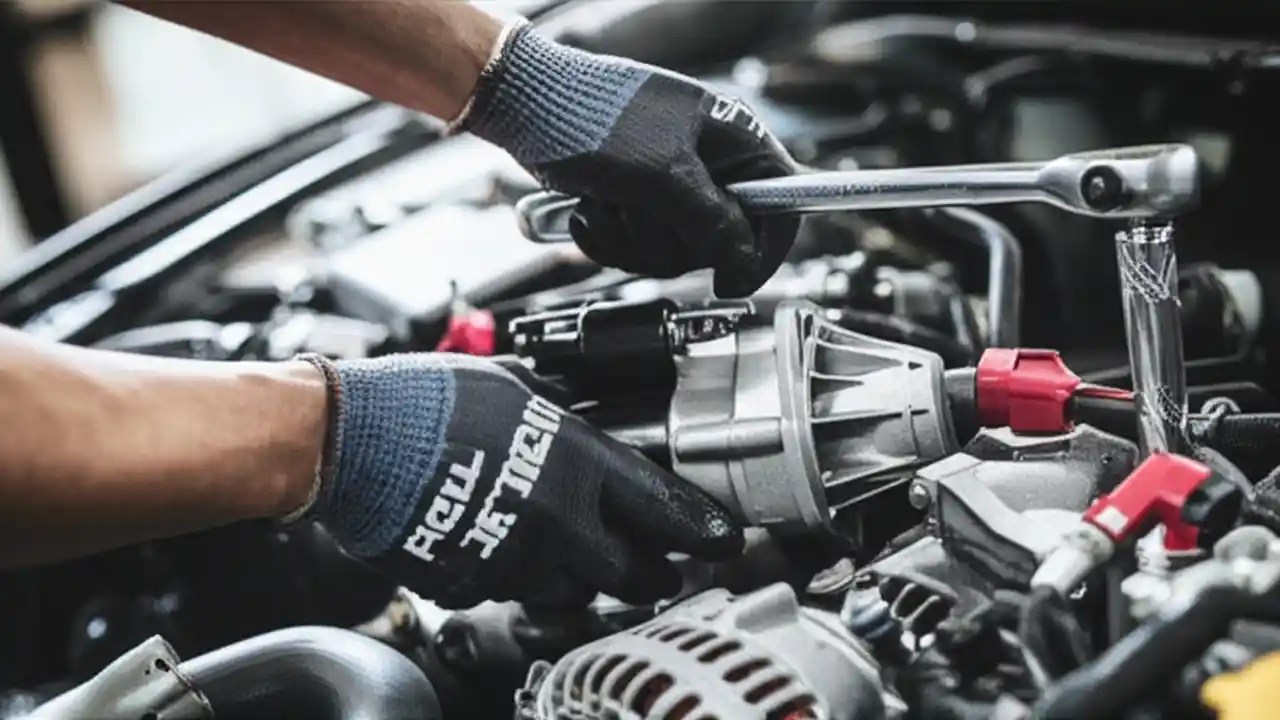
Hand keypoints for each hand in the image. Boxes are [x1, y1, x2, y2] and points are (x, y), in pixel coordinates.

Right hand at [301, 353, 742, 608]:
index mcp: (574, 462)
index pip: (660, 507)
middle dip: (653, 573)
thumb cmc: (426, 401)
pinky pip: (513, 590)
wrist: (353, 440)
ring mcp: (513, 558)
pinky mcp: (472, 583)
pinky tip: (503, 544)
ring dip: (580, 574)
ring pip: (572, 589)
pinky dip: (519, 575)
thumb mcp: (511, 382)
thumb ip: (554, 403)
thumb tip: (569, 397)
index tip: (722, 539)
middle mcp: (555, 519)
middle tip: (658, 567)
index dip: (700, 528)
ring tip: (566, 547)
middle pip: (631, 572)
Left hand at [458, 22, 798, 297]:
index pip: (780, 205)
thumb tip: (742, 259)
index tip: (733, 280)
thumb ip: (711, 220)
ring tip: (607, 200)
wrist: (525, 105)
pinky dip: (607, 236)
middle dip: (668, 238)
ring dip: (630, 237)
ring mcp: (668, 184)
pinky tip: (590, 207)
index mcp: (732, 141)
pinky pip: (635, 247)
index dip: (762, 250)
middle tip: (641, 209)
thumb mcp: (662, 174)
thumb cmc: (592, 116)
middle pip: (718, 240)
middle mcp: (707, 163)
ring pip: (671, 249)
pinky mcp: (633, 201)